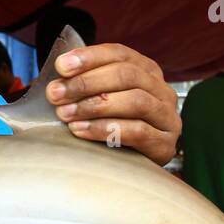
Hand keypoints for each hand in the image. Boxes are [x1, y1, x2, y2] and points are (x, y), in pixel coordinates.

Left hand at [45, 43, 180, 165]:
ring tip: (65, 113)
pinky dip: (105, 129)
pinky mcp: (164, 144)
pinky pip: (137, 131)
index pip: (119, 54)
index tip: (61, 66)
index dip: (90, 57)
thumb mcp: (99, 98)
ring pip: (135, 101)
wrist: (128, 170)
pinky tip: (80, 130)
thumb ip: (84, 83)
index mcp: (146, 71)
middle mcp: (161, 90)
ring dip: (94, 106)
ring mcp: (167, 117)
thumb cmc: (109, 126)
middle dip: (86, 83)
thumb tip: (58, 72)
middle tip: (56, 94)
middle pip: (127, 75)